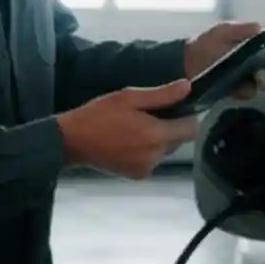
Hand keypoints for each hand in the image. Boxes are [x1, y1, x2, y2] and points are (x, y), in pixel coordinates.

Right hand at [56, 79, 198, 179]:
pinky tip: (130, 142)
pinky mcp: (137, 175)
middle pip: (179, 140)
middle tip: (149, 115)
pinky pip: (153, 161)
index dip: (187, 116)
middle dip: (171, 127)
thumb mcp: (128, 97)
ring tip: (137, 128)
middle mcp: (155, 156)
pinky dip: (147, 152)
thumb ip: (162, 94)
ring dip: (159, 140)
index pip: (191, 129)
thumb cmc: (99, 114)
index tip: (175, 108)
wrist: (73, 141)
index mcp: (155, 135)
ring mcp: (146, 168)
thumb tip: (188, 87)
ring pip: (166, 151)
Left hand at [183, 21, 264, 100]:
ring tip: (257, 76)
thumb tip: (260, 27)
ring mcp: (247, 77)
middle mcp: (256, 61)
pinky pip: (249, 93)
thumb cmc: (205, 43)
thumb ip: (240, 29)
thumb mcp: (221, 31)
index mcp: (256, 44)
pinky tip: (241, 87)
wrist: (184, 63)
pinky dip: (248, 90)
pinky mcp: (237, 91)